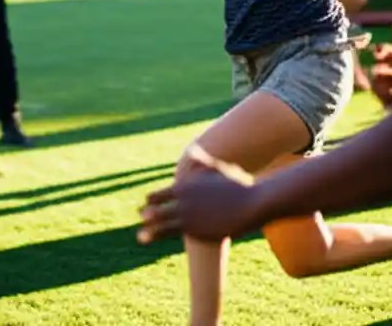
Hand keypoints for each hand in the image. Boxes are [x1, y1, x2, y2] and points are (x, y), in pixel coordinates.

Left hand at [137, 144, 260, 243]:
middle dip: (148, 215)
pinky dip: (163, 236)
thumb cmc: (235, 186)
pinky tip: (158, 240)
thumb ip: (200, 163)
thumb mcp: (216, 170)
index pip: (160, 195)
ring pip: (161, 225)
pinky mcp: (195, 231)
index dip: (153, 201)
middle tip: (141, 219)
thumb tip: (193, 151)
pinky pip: (175, 234)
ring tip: (141, 237)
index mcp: (185, 186)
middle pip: (157, 210)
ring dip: (150, 231)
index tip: (147, 204)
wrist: (250, 204)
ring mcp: (188, 217)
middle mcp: (182, 201)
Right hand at [369, 19, 391, 107]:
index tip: (377, 51)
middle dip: (379, 67)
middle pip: (386, 69)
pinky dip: (382, 95)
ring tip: (379, 80)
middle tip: (377, 68)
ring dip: (379, 82)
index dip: (383, 51)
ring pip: (384, 85)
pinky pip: (387, 101)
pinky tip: (384, 91)